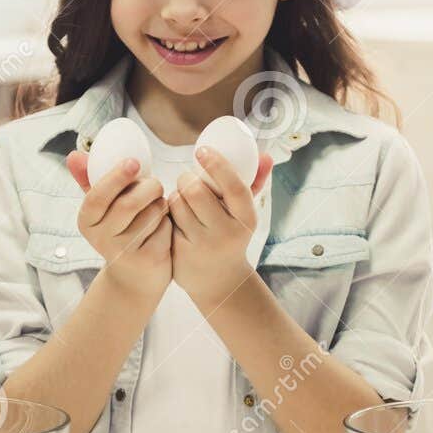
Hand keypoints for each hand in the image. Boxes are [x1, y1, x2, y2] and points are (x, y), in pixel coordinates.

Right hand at [67, 151, 171, 299]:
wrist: (134, 278)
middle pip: (129, 203)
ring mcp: (124, 252)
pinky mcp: (147, 260)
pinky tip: (164, 228)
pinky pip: (165, 228)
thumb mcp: (102, 208)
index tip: (134, 162)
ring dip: (160, 204)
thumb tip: (73, 155)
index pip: (97, 195)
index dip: (117, 176)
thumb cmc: (120, 231)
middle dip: (148, 187)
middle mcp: (101, 238)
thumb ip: (89, 180)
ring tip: (157, 208)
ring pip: (151, 213)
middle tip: (155, 185)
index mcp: (86, 220)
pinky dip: (169, 221)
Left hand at [167, 147, 273, 305]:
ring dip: (176, 194)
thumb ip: (255, 183)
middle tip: (187, 178)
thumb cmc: (232, 236)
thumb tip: (265, 155)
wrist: (219, 281)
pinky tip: (174, 216)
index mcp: (246, 220)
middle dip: (187, 177)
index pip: (234, 186)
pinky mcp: (179, 253)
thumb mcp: (245, 215)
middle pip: (196, 191)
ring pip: (177, 203)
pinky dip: (167, 211)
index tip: (202, 151)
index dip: (217, 165)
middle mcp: (225, 234)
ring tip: (182, 198)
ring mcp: (201, 245)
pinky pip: (166, 219)